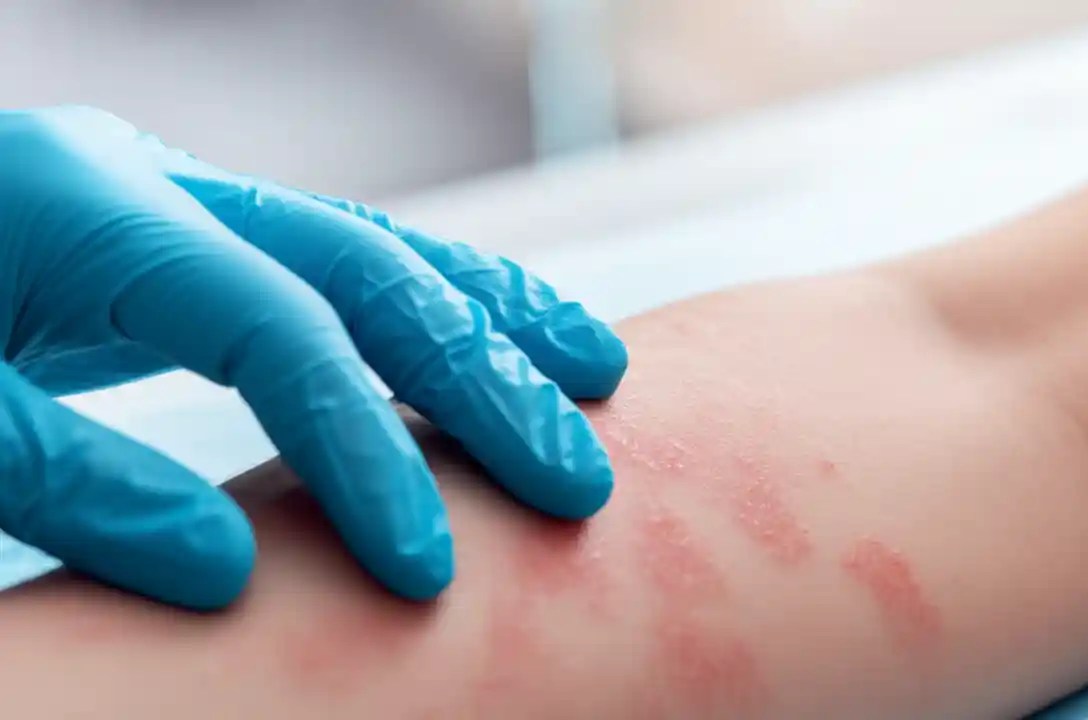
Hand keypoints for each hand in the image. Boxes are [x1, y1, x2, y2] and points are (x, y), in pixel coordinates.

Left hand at [0, 107, 626, 608]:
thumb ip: (63, 483)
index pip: (277, 330)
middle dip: (482, 380)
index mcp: (89, 210)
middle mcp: (157, 184)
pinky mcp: (193, 238)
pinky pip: (344, 265)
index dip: (365, 449)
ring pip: (380, 242)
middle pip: (367, 265)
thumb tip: (229, 572)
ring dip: (493, 315)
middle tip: (582, 481)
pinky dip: (434, 308)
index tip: (428, 572)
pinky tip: (498, 346)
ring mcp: (182, 201)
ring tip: (598, 378)